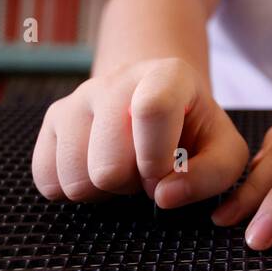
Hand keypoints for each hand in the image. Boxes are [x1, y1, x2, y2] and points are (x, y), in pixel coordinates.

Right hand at [31, 57, 248, 206]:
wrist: (156, 98)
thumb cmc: (193, 129)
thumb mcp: (224, 149)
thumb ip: (211, 174)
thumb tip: (165, 196)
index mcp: (166, 75)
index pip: (151, 111)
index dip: (158, 158)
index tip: (165, 172)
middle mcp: (115, 80)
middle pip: (107, 165)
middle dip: (132, 184)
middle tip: (148, 170)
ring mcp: (77, 99)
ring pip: (75, 179)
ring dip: (104, 190)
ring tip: (126, 167)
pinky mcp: (51, 121)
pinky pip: (47, 181)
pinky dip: (74, 190)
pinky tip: (98, 170)